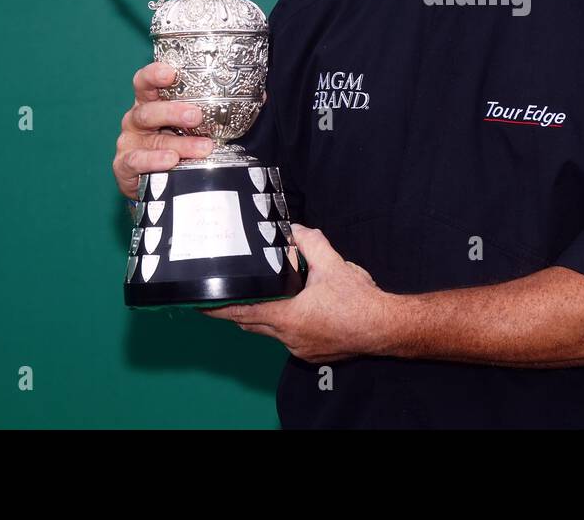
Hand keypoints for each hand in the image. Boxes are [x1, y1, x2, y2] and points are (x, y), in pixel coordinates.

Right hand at [112, 62, 214, 200]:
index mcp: (151, 102)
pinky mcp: (124, 165)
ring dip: (180, 143)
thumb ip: (221, 110)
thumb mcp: (195, 125)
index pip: (145, 82)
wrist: (156, 181)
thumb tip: (262, 97)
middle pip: (149, 110)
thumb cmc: (177, 143)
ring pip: (152, 139)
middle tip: (197, 115)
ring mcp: (129, 142)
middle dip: (173, 111)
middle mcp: (137, 119)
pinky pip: (137, 161)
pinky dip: (154, 160)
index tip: (170, 73)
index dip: (154, 74)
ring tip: (203, 147)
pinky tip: (171, 160)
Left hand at [199, 223, 395, 363]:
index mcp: (287, 316)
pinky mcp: (313, 352)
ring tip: (265, 297)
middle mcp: (288, 337)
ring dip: (264, 316)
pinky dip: (286, 324)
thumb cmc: (358, 302)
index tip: (199, 303)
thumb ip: (310, 244)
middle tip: (224, 297)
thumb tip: (296, 230)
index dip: (217, 308)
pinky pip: (290, 338)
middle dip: (236, 311)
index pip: (241, 312)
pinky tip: (299, 309)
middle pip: (251, 324)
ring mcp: (300, 348)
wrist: (384, 327)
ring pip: (271, 332)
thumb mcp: (333, 264)